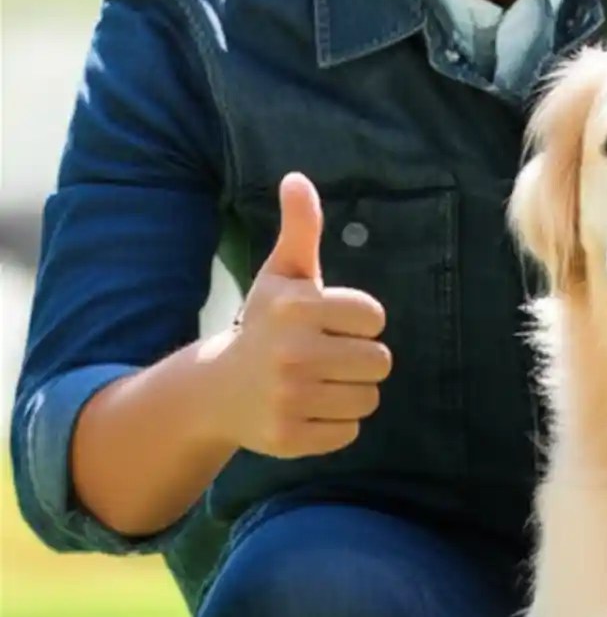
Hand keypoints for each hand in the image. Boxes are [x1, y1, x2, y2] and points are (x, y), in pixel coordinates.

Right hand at [212, 172, 391, 458]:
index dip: (360, 321)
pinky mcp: (289, 437)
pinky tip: (307, 410)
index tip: (330, 323)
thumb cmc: (266, 324)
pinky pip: (349, 432)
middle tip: (326, 357)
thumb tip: (297, 178)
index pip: (375, 317)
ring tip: (317, 383)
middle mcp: (290, 351)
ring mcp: (287, 397)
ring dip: (350, 392)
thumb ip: (300, 228)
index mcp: (295, 307)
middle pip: (379, 362)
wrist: (217, 390)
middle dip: (359, 359)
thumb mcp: (282, 275)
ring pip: (368, 399)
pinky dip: (335, 425)